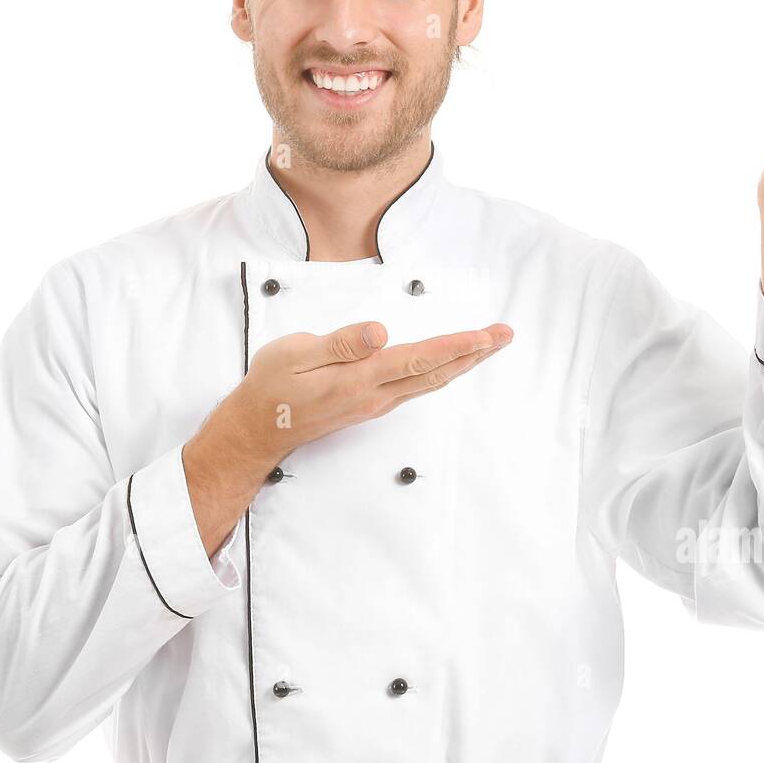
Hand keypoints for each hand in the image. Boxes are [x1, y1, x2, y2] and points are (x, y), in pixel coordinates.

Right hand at [215, 319, 513, 461]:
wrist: (257, 431)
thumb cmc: (272, 387)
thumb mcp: (296, 354)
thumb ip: (341, 343)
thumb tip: (380, 331)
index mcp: (359, 379)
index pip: (419, 358)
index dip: (456, 346)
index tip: (487, 335)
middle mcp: (375, 396)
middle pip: (436, 372)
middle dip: (474, 353)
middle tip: (506, 334)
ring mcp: (375, 405)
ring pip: (429, 382)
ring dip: (462, 363)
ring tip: (488, 346)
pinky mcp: (370, 407)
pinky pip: (416, 388)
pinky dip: (440, 373)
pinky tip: (449, 366)